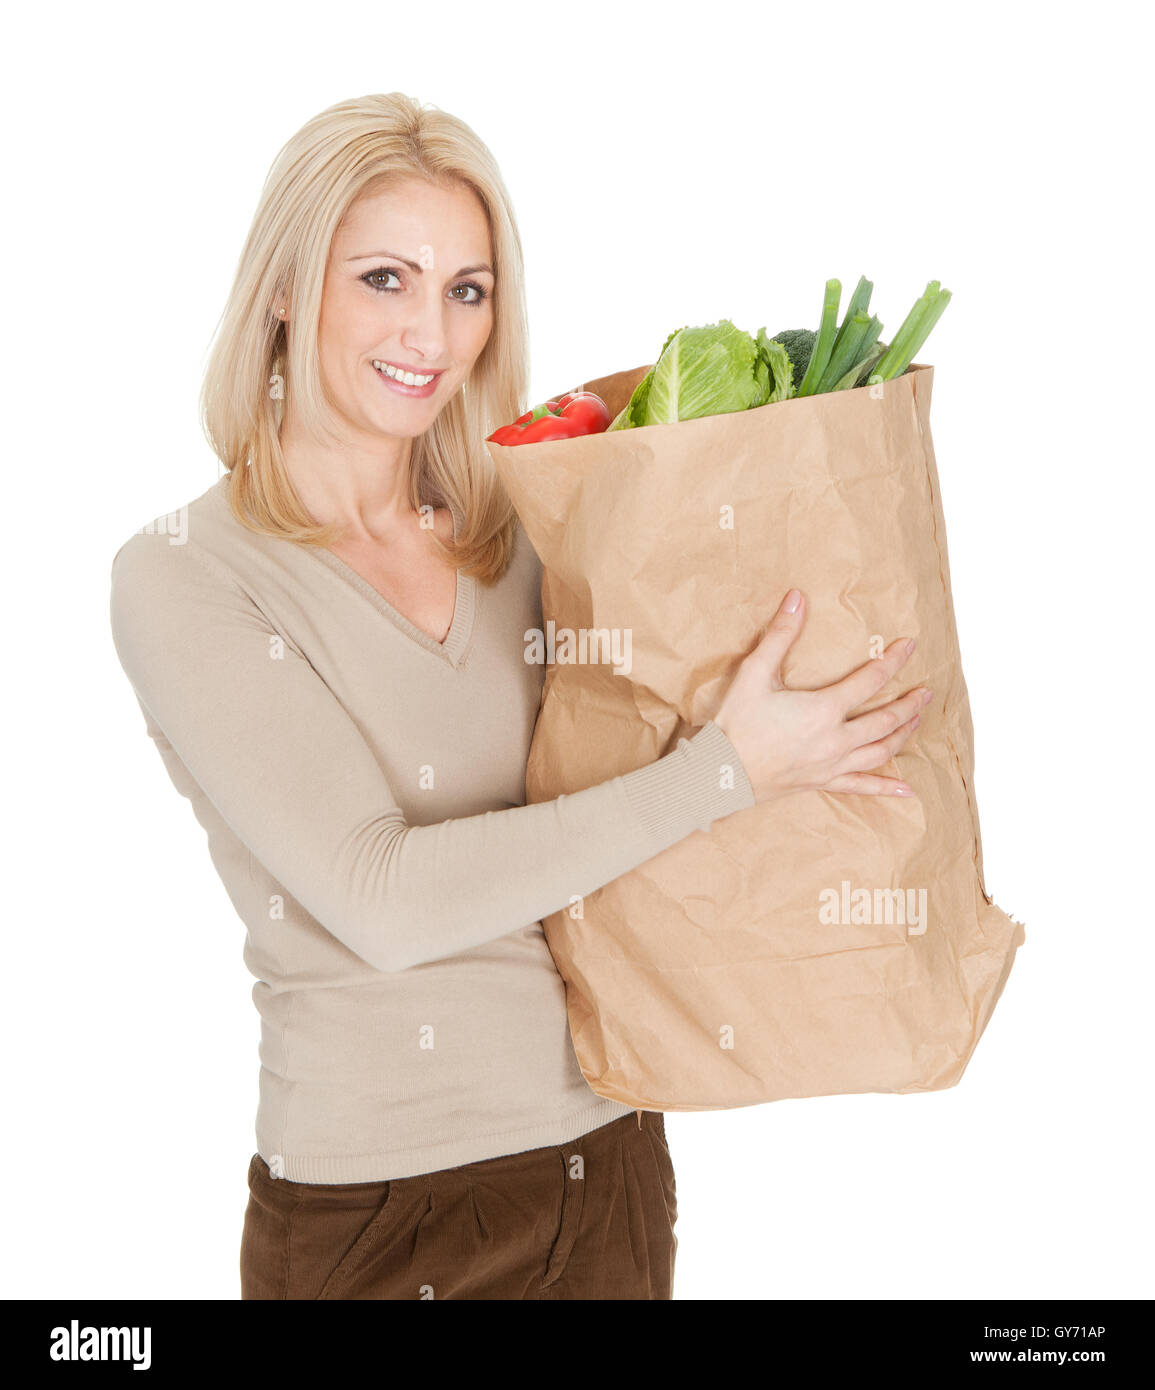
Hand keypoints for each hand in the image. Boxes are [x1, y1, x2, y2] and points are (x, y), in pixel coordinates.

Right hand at [713, 588, 929, 804]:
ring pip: (880, 750)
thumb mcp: (755, 673)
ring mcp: (832, 764)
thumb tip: (797, 598)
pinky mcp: (822, 781)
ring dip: (903, 735)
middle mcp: (836, 740)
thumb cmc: (737, 722)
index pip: (870, 681)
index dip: (893, 661)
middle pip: (886, 720)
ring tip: (917, 721)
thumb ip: (780, 635)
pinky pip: (861, 787)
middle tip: (927, 691)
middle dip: (909, 703)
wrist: (719, 772)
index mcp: (824, 710)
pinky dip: (884, 788)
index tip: (910, 646)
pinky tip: (905, 790)